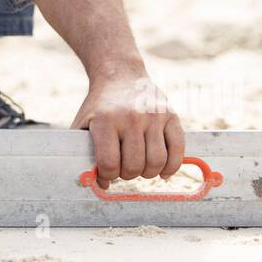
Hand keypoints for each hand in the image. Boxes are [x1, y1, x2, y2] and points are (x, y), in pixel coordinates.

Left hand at [70, 73, 185, 188]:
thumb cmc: (100, 107)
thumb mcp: (84, 124)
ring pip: (157, 162)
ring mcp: (153, 116)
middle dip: (127, 174)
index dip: (107, 176)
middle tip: (124, 168)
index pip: (109, 164)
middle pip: (134, 166)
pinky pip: (178, 150)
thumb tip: (100, 186)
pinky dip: (172, 167)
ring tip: (140, 167)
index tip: (107, 172)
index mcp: (105, 120)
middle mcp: (131, 117)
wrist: (120, 75)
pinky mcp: (171, 115)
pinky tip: (162, 171)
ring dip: (148, 173)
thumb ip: (84, 154)